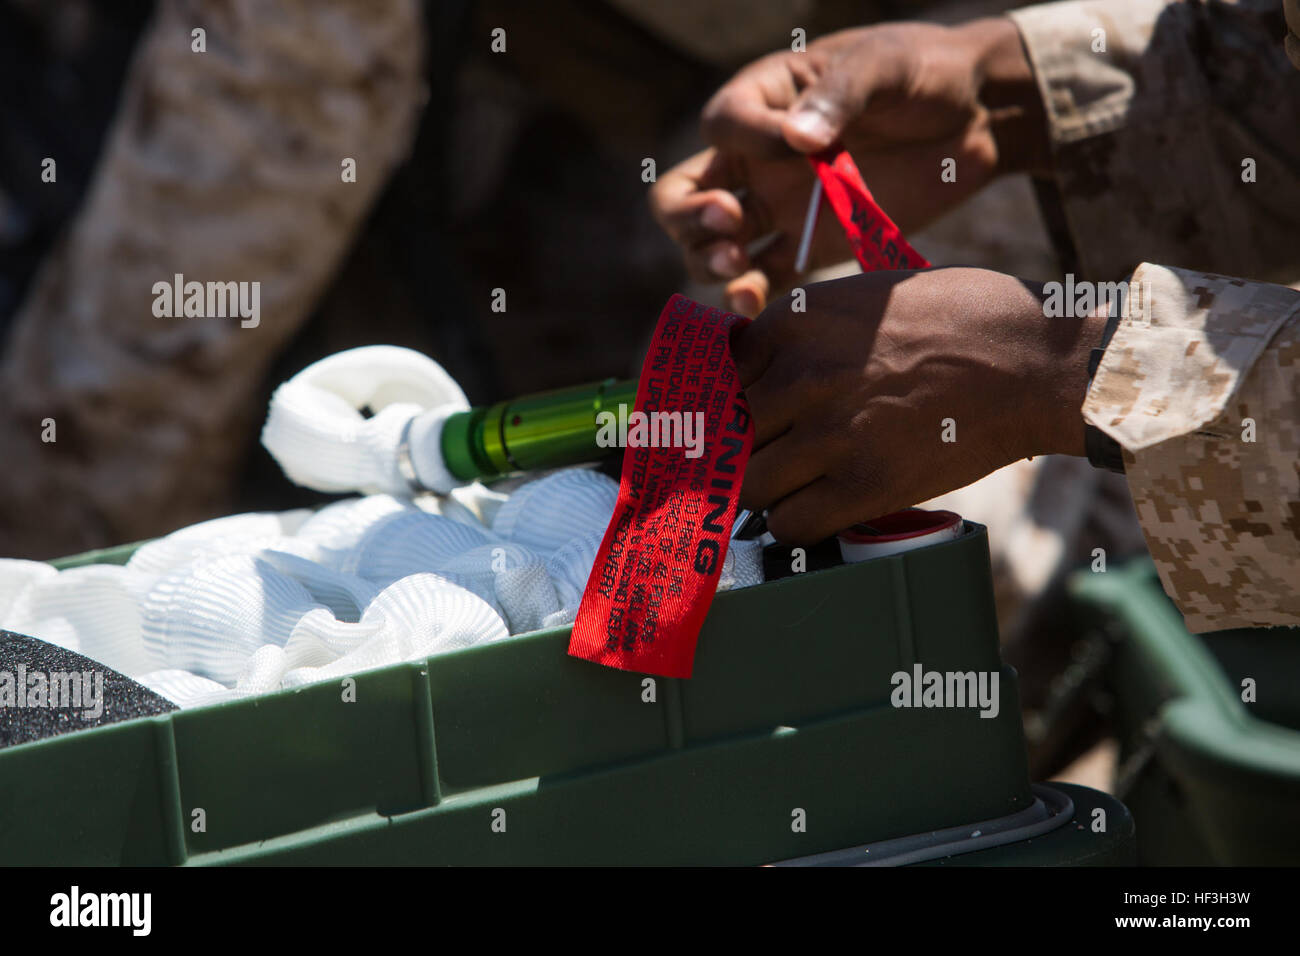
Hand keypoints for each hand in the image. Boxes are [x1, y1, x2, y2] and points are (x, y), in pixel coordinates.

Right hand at [649, 17, 1047, 313]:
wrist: (976, 118)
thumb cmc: (925, 73)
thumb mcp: (886, 65)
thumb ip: (841, 94)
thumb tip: (797, 140)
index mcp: (765, 99)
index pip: (723, 123)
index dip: (747, 140)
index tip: (800, 145)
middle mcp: (755, 158)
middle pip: (684, 194)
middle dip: (691, 216)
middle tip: (728, 223)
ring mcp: (777, 207)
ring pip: (712, 245)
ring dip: (710, 262)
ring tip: (737, 270)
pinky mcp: (807, 248)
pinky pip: (763, 278)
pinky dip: (750, 297)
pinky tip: (754, 307)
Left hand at [732, 268, 1101, 543]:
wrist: (1034, 361)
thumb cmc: (961, 319)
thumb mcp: (867, 297)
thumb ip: (809, 331)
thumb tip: (759, 367)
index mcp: (797, 321)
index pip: (723, 375)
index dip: (736, 400)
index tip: (752, 415)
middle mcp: (802, 376)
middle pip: (733, 433)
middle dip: (750, 447)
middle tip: (775, 455)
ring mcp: (831, 433)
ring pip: (753, 484)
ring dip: (770, 490)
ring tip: (799, 484)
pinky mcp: (865, 486)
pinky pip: (791, 523)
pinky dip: (797, 523)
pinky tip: (820, 509)